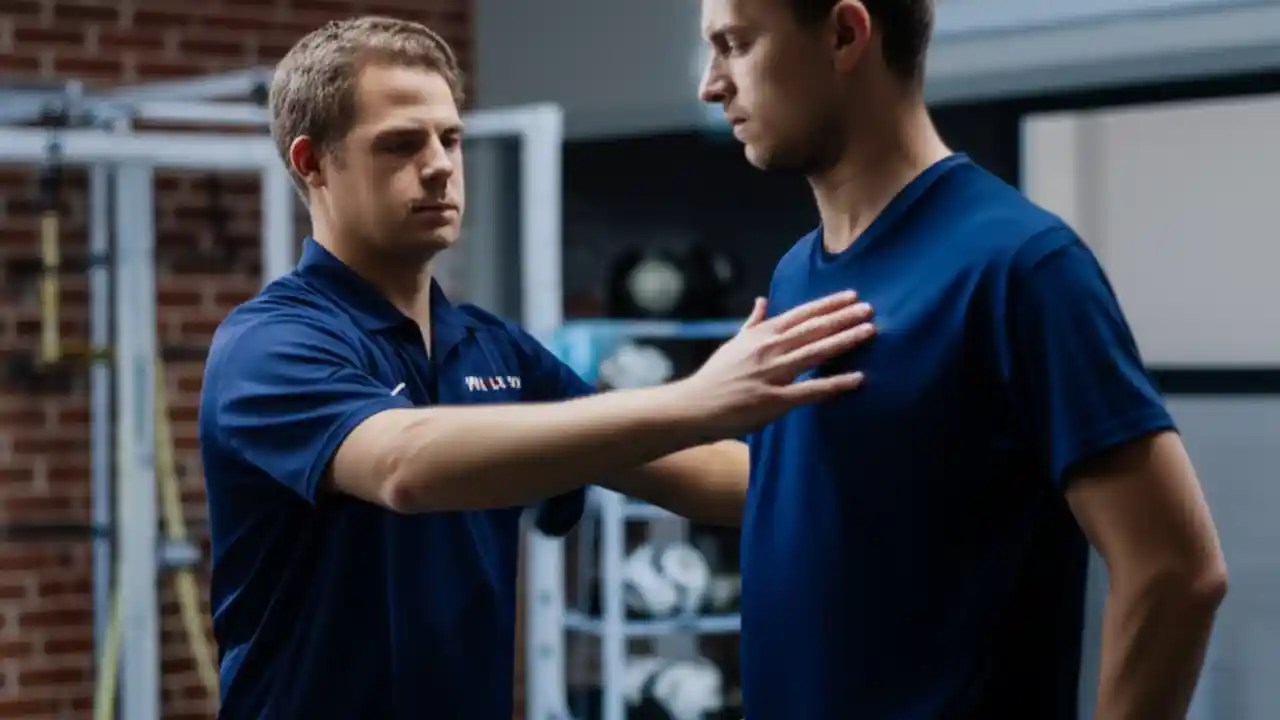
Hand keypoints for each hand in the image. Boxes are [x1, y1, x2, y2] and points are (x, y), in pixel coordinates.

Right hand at [681, 290, 874, 438]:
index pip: (801, 314)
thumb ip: (752, 323)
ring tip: (869, 332)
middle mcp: (769, 350)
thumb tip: (762, 301)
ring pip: (815, 353)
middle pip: (813, 329)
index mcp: (761, 335)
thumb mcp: (732, 344)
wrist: (694, 407)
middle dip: (843, 318)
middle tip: (869, 309)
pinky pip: (811, 391)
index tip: (853, 296)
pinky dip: (835, 384)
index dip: (829, 304)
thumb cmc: (715, 377)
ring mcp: (772, 374)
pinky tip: (858, 378)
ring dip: (843, 341)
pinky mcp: (774, 401)